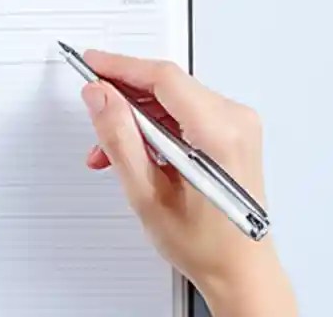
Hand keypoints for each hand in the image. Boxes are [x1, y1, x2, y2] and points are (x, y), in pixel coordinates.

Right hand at [78, 51, 296, 316]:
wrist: (240, 268)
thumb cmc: (206, 244)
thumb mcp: (148, 194)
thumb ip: (120, 139)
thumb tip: (100, 97)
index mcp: (219, 134)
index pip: (164, 78)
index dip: (122, 66)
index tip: (92, 63)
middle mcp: (236, 122)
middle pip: (169, 85)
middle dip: (124, 97)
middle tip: (93, 108)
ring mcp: (240, 125)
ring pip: (175, 99)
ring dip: (137, 116)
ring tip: (108, 148)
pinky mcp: (235, 131)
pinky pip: (188, 112)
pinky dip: (157, 125)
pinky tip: (135, 149)